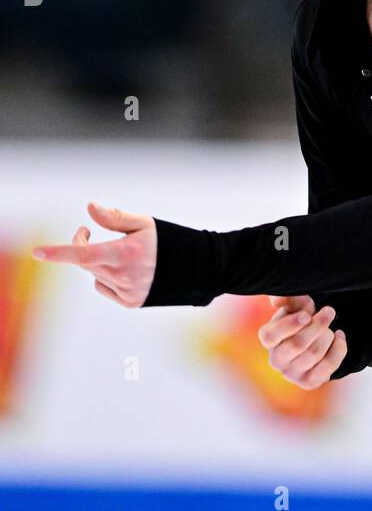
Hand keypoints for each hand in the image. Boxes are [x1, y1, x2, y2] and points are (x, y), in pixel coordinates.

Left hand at [31, 203, 156, 307]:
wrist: (194, 270)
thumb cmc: (167, 241)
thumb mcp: (144, 223)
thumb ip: (114, 217)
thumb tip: (90, 208)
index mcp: (126, 253)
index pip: (84, 254)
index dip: (59, 252)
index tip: (38, 253)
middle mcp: (124, 275)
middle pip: (85, 262)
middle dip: (81, 245)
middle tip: (86, 231)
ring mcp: (127, 291)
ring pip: (94, 274)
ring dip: (97, 262)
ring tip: (121, 254)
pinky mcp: (130, 302)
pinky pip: (104, 287)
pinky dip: (107, 278)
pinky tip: (126, 272)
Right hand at [258, 293, 347, 389]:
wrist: (315, 341)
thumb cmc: (301, 319)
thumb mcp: (296, 305)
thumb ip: (288, 299)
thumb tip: (276, 299)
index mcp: (268, 339)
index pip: (270, 335)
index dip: (289, 325)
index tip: (307, 315)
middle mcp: (276, 359)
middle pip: (297, 344)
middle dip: (318, 325)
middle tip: (330, 311)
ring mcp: (292, 374)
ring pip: (314, 353)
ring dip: (328, 335)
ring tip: (331, 328)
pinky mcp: (308, 382)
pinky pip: (328, 366)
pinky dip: (339, 348)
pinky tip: (340, 337)